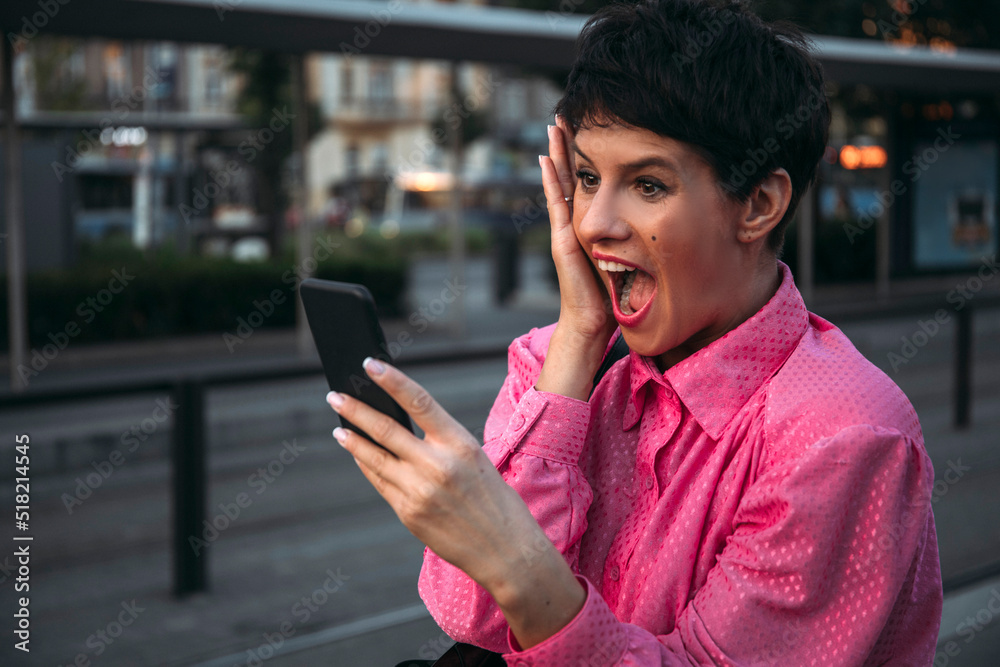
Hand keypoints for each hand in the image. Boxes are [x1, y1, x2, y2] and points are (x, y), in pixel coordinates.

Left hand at [326, 357, 542, 589]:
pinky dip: (366, 465)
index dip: (391, 380)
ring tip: (339, 426)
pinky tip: (358, 455)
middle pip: (385, 429)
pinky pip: (380, 483)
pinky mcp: (408, 514)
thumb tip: (396, 424)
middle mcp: (437, 465)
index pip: (418, 401)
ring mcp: (419, 492)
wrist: (506, 550)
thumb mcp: (474, 459)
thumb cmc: (494, 499)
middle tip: (335, 395)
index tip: (370, 364)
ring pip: (374, 457)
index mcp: (460, 444)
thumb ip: (439, 442)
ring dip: (353, 439)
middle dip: (355, 410)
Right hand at [537, 117, 617, 398]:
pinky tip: (544, 158)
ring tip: (554, 125)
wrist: (595, 323)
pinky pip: (556, 202)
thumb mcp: (634, 260)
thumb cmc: (616, 298)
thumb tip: (674, 226)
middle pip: (573, 175)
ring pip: (561, 182)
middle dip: (571, 146)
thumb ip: (643, 242)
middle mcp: (577, 224)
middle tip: (567, 114)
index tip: (594, 130)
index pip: (591, 183)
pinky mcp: (563, 239)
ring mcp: (566, 230)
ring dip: (557, 153)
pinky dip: (550, 179)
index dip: (592, 157)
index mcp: (594, 227)